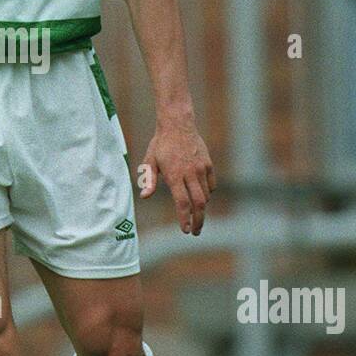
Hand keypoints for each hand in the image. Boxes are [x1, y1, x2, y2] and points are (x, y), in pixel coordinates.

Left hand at [141, 119, 215, 234]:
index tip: (185, 230)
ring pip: (205, 195)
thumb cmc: (161, 144)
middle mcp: (190, 173)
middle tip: (196, 231)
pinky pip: (211, 185)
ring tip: (195, 213)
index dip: (185, 219)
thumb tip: (144, 197)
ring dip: (201, 207)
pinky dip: (207, 193)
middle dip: (198, 220)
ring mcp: (201, 168)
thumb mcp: (150, 161)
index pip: (182, 203)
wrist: (178, 124)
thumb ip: (149, 180)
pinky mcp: (208, 164)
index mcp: (174, 175)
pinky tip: (200, 194)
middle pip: (199, 203)